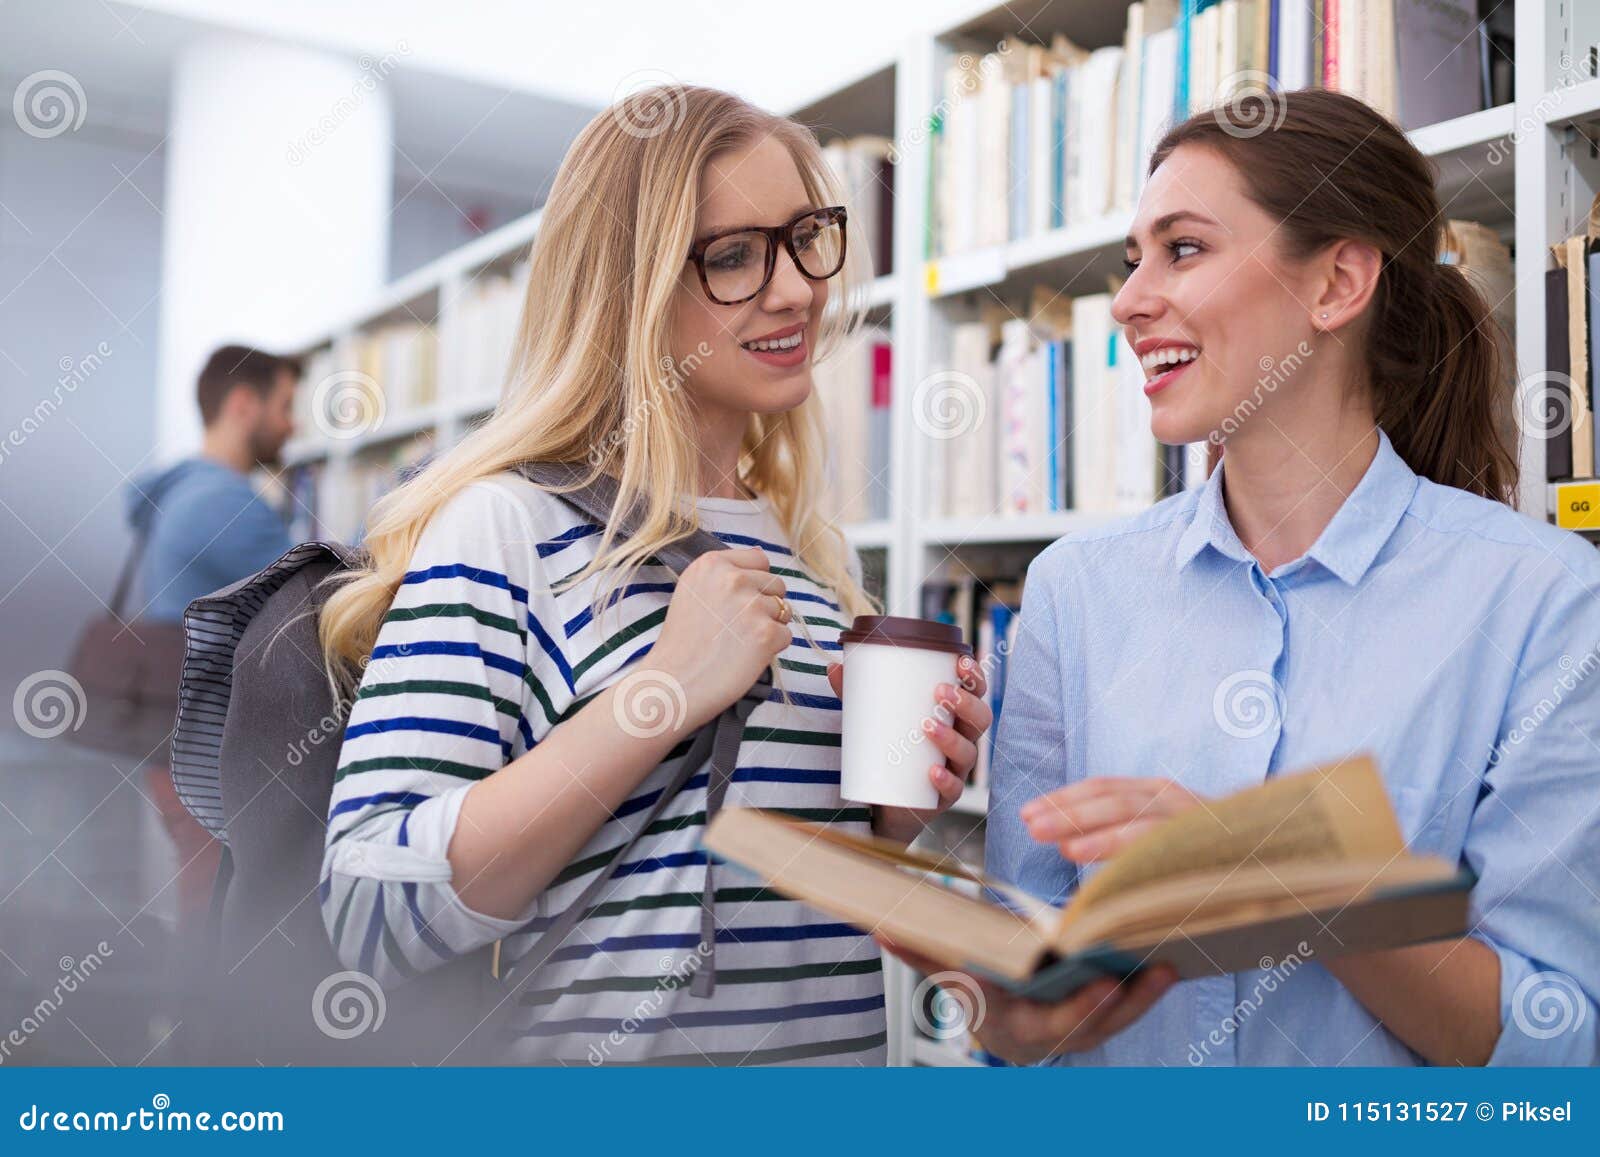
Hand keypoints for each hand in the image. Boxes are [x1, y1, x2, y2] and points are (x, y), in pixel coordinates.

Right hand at [637, 547, 789, 731]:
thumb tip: (761, 551)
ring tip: (738, 643)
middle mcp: (732, 578)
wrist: (672, 684)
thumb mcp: (693, 591)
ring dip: (768, 627)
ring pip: (784, 610)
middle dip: (764, 605)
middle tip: (734, 629)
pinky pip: (786, 635)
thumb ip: (725, 571)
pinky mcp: (765, 633)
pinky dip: (771, 649)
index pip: (759, 559)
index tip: (734, 605)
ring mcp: (750, 605)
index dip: (754, 584)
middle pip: (776, 584)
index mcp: (711, 564)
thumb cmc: (682, 643)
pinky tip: (745, 657)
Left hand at [828, 653, 991, 845]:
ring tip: (927, 725)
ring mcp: (956, 770)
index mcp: (953, 717)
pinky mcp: (943, 797)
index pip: (976, 693)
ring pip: (968, 752)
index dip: (976, 677)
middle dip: (965, 703)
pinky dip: (944, 779)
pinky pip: (952, 789)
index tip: (962, 662)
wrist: (883, 800)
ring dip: (951, 737)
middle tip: (939, 692)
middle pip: (980, 720)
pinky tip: (932, 771)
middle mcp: (962, 742)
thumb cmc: (888, 748)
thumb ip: (856, 693)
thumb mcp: (874, 718)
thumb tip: (833, 667)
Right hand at [877, 935, 1177, 1063]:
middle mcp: (1060, 1034)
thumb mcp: (949, 976)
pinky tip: (1168, 959)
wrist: (1003, 1024)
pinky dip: (1148, 988)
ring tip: (1169, 964)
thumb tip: (881, 925)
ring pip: (1123, 1018)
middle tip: (1154, 973)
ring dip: (1148, 995)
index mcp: (1024, 1027)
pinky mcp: (1105, 1013)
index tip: (1104, 987)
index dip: (1082, 1009)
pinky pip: (1130, 1004)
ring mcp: (1086, 1027)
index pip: (1058, 1024)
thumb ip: (920, 952)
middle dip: (1131, 1003)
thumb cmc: (979, 995)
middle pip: (1102, 1025)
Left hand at [1021, 777, 1205, 861]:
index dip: (1064, 799)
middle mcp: (1175, 798)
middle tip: (1030, 824)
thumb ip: (1123, 832)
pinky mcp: (1213, 842)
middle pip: (1114, 799)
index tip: (1028, 813)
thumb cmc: (1208, 854)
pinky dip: (1137, 854)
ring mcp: (1196, 818)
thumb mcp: (1160, 833)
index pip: (1103, 789)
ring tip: (1064, 846)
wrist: (1281, 859)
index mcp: (1157, 793)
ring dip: (1098, 831)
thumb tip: (1067, 843)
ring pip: (1139, 818)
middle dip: (1068, 811)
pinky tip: (1112, 869)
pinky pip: (1171, 846)